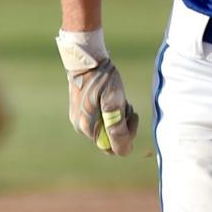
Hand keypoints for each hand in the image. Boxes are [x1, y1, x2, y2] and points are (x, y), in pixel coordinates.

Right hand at [56, 32, 138, 155]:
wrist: (88, 60)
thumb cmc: (103, 79)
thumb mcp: (114, 102)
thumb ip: (117, 127)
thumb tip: (122, 151)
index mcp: (88, 128)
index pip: (114, 147)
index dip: (127, 135)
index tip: (132, 115)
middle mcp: (81, 128)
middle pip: (110, 138)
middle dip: (123, 125)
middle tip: (127, 105)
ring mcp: (80, 119)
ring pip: (107, 127)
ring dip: (118, 116)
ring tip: (121, 99)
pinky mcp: (81, 110)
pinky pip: (101, 118)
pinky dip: (111, 111)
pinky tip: (113, 97)